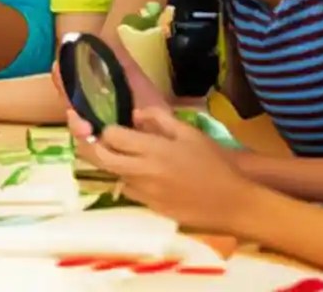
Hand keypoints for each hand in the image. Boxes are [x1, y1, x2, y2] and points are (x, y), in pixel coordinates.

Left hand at [71, 107, 255, 230]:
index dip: (107, 129)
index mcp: (154, 149)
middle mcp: (142, 171)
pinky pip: (128, 190)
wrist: (231, 203)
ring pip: (112, 174)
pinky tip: (141, 172)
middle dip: (91, 145)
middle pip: (101, 157)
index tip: (112, 125)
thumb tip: (135, 115)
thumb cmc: (215, 164)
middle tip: (93, 137)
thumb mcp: (191, 133)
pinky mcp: (148, 207)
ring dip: (111, 163)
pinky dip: (128, 178)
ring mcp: (144, 192)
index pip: (111, 136)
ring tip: (118, 152)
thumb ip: (160, 119)